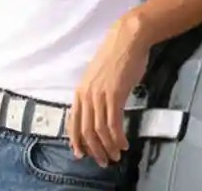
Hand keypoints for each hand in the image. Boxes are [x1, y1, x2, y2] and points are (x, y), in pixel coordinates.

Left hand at [68, 15, 149, 166]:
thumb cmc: (116, 56)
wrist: (127, 39)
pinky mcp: (114, 95)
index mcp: (80, 90)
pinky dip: (117, 137)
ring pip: (99, 130)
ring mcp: (99, 95)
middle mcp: (86, 94)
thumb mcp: (99, 77)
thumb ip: (96, 92)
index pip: (73, 121)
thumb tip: (100, 109)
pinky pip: (113, 123)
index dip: (77, 140)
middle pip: (85, 130)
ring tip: (116, 155)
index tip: (82, 153)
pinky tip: (123, 143)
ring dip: (108, 146)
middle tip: (104, 161)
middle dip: (94, 149)